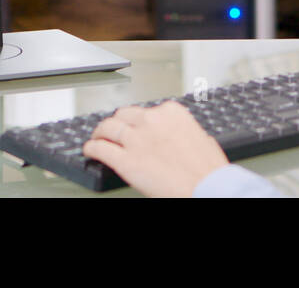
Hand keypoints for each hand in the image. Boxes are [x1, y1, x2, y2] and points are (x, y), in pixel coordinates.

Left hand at [83, 101, 229, 196]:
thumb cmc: (208, 169)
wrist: (207, 188)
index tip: (136, 126)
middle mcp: (151, 121)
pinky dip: (91, 148)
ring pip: (108, 128)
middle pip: (123, 115)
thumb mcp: (201, 137)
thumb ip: (182, 131)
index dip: (137, 120)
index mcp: (171, 112)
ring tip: (96, 137)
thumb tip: (176, 136)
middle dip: (117, 122)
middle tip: (113, 130)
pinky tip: (89, 150)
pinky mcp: (126, 161)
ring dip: (99, 133)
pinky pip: (100, 149)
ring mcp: (136, 140)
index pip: (145, 110)